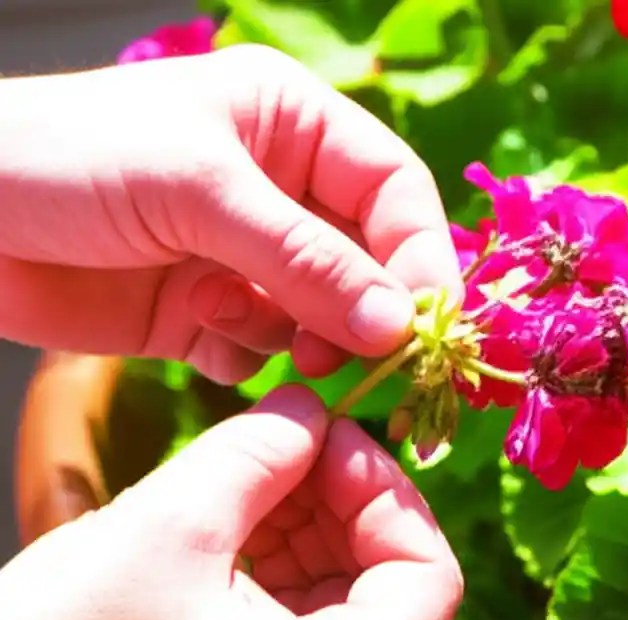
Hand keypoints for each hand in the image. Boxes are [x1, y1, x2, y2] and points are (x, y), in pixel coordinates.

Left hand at [0, 45, 460, 382]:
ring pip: (321, 313)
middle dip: (365, 308)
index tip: (428, 321)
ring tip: (253, 329)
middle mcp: (277, 187)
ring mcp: (240, 253)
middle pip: (367, 259)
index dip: (420, 252)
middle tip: (359, 355)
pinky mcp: (200, 310)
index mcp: (290, 123)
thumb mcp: (201, 192)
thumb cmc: (66, 158)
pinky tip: (202, 334)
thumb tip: (399, 325)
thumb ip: (307, 262)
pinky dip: (248, 355)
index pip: (392, 189)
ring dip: (302, 334)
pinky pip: (262, 348)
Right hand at [0, 386, 462, 619]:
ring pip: (342, 597)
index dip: (390, 495)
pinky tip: (231, 512)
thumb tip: (312, 404)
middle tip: (293, 439)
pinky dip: (275, 555)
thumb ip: (261, 452)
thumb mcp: (171, 526)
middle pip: (391, 586)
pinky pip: (295, 618)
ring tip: (251, 470)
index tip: (333, 439)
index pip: (431, 583)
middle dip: (345, 500)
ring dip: (308, 520)